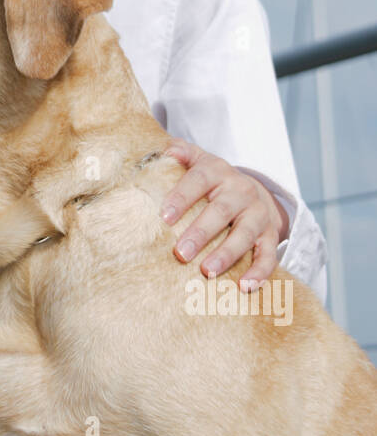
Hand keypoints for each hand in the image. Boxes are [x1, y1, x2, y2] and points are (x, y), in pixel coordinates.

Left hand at [159, 139, 288, 290]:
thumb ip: (181, 153)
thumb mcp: (200, 161)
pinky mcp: (270, 236)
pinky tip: (244, 287)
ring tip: (207, 271)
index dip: (182, 197)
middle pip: (221, 211)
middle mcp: (241, 192)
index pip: (199, 180)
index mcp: (218, 172)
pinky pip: (268, 256)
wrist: (255, 192)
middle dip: (201, 232)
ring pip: (244, 235)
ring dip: (226, 254)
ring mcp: (258, 215)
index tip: (164, 217)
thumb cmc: (214, 182)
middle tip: (181, 252)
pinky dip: (259, 272)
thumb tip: (165, 149)